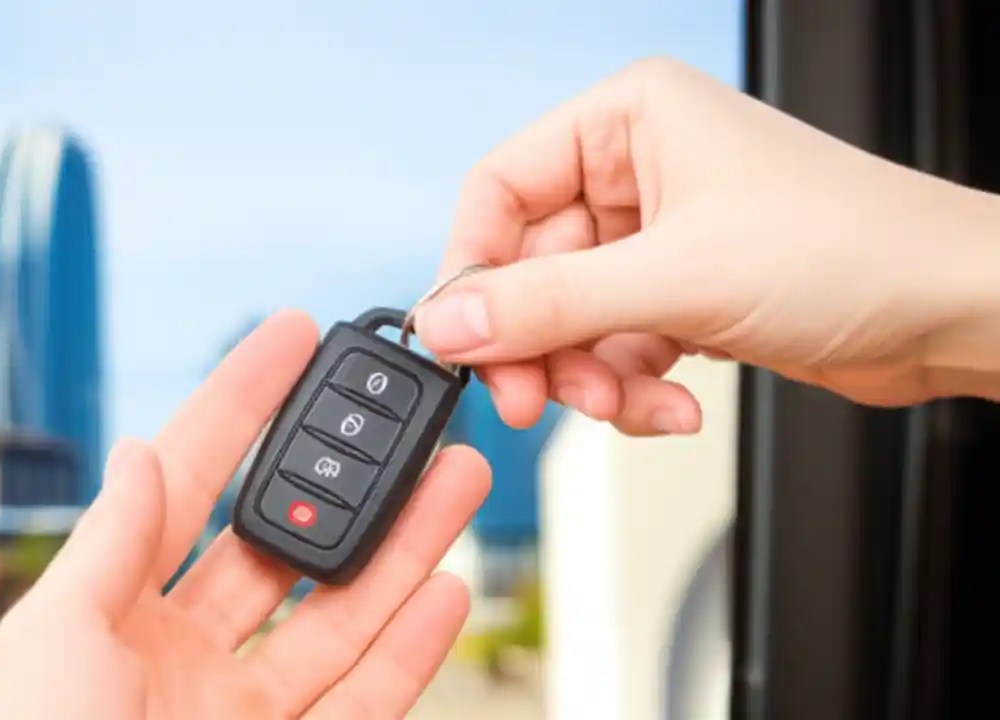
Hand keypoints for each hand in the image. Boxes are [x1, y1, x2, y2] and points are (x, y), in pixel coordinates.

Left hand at [0, 311, 490, 718]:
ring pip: (341, 617)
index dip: (240, 404)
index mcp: (114, 613)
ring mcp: (241, 714)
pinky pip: (365, 701)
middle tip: (402, 418)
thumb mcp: (51, 640)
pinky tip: (443, 587)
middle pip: (288, 547)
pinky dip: (409, 646)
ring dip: (403, 549)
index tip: (287, 339)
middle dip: (349, 479)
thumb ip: (111, 545)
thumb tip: (142, 452)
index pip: (189, 483)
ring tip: (456, 482)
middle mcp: (183, 656)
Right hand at [415, 57, 999, 433]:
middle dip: (540, 344)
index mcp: (630, 120)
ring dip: (589, 376)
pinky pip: (615, 347)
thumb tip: (449, 323)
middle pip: (532, 268)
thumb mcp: (675, 278)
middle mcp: (639, 171)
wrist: (957, 311)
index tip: (464, 338)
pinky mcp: (684, 295)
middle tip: (534, 399)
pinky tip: (671, 406)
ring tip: (626, 405)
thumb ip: (547, 304)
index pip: (500, 189)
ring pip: (571, 319)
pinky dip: (631, 388)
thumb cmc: (854, 248)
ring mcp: (661, 238)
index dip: (473, 268)